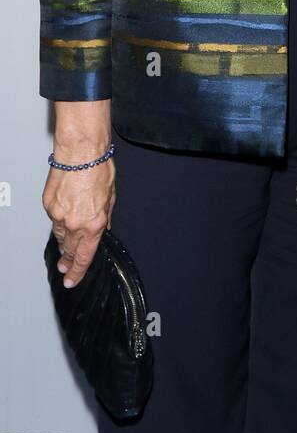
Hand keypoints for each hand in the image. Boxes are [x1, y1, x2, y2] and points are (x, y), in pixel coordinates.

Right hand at [43, 142, 115, 287]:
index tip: (72, 280)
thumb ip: (106, 217)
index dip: (78, 271)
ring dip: (63, 245)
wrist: (80, 152)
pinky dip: (58, 224)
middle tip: (65, 269)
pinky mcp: (48, 205)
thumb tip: (103, 228)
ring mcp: (59, 215)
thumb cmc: (98, 168)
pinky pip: (53, 220)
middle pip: (69, 250)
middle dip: (68, 262)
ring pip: (60, 237)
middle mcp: (75, 223)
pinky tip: (61, 225)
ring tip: (63, 253)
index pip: (85, 256)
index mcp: (94, 223)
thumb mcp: (111, 197)